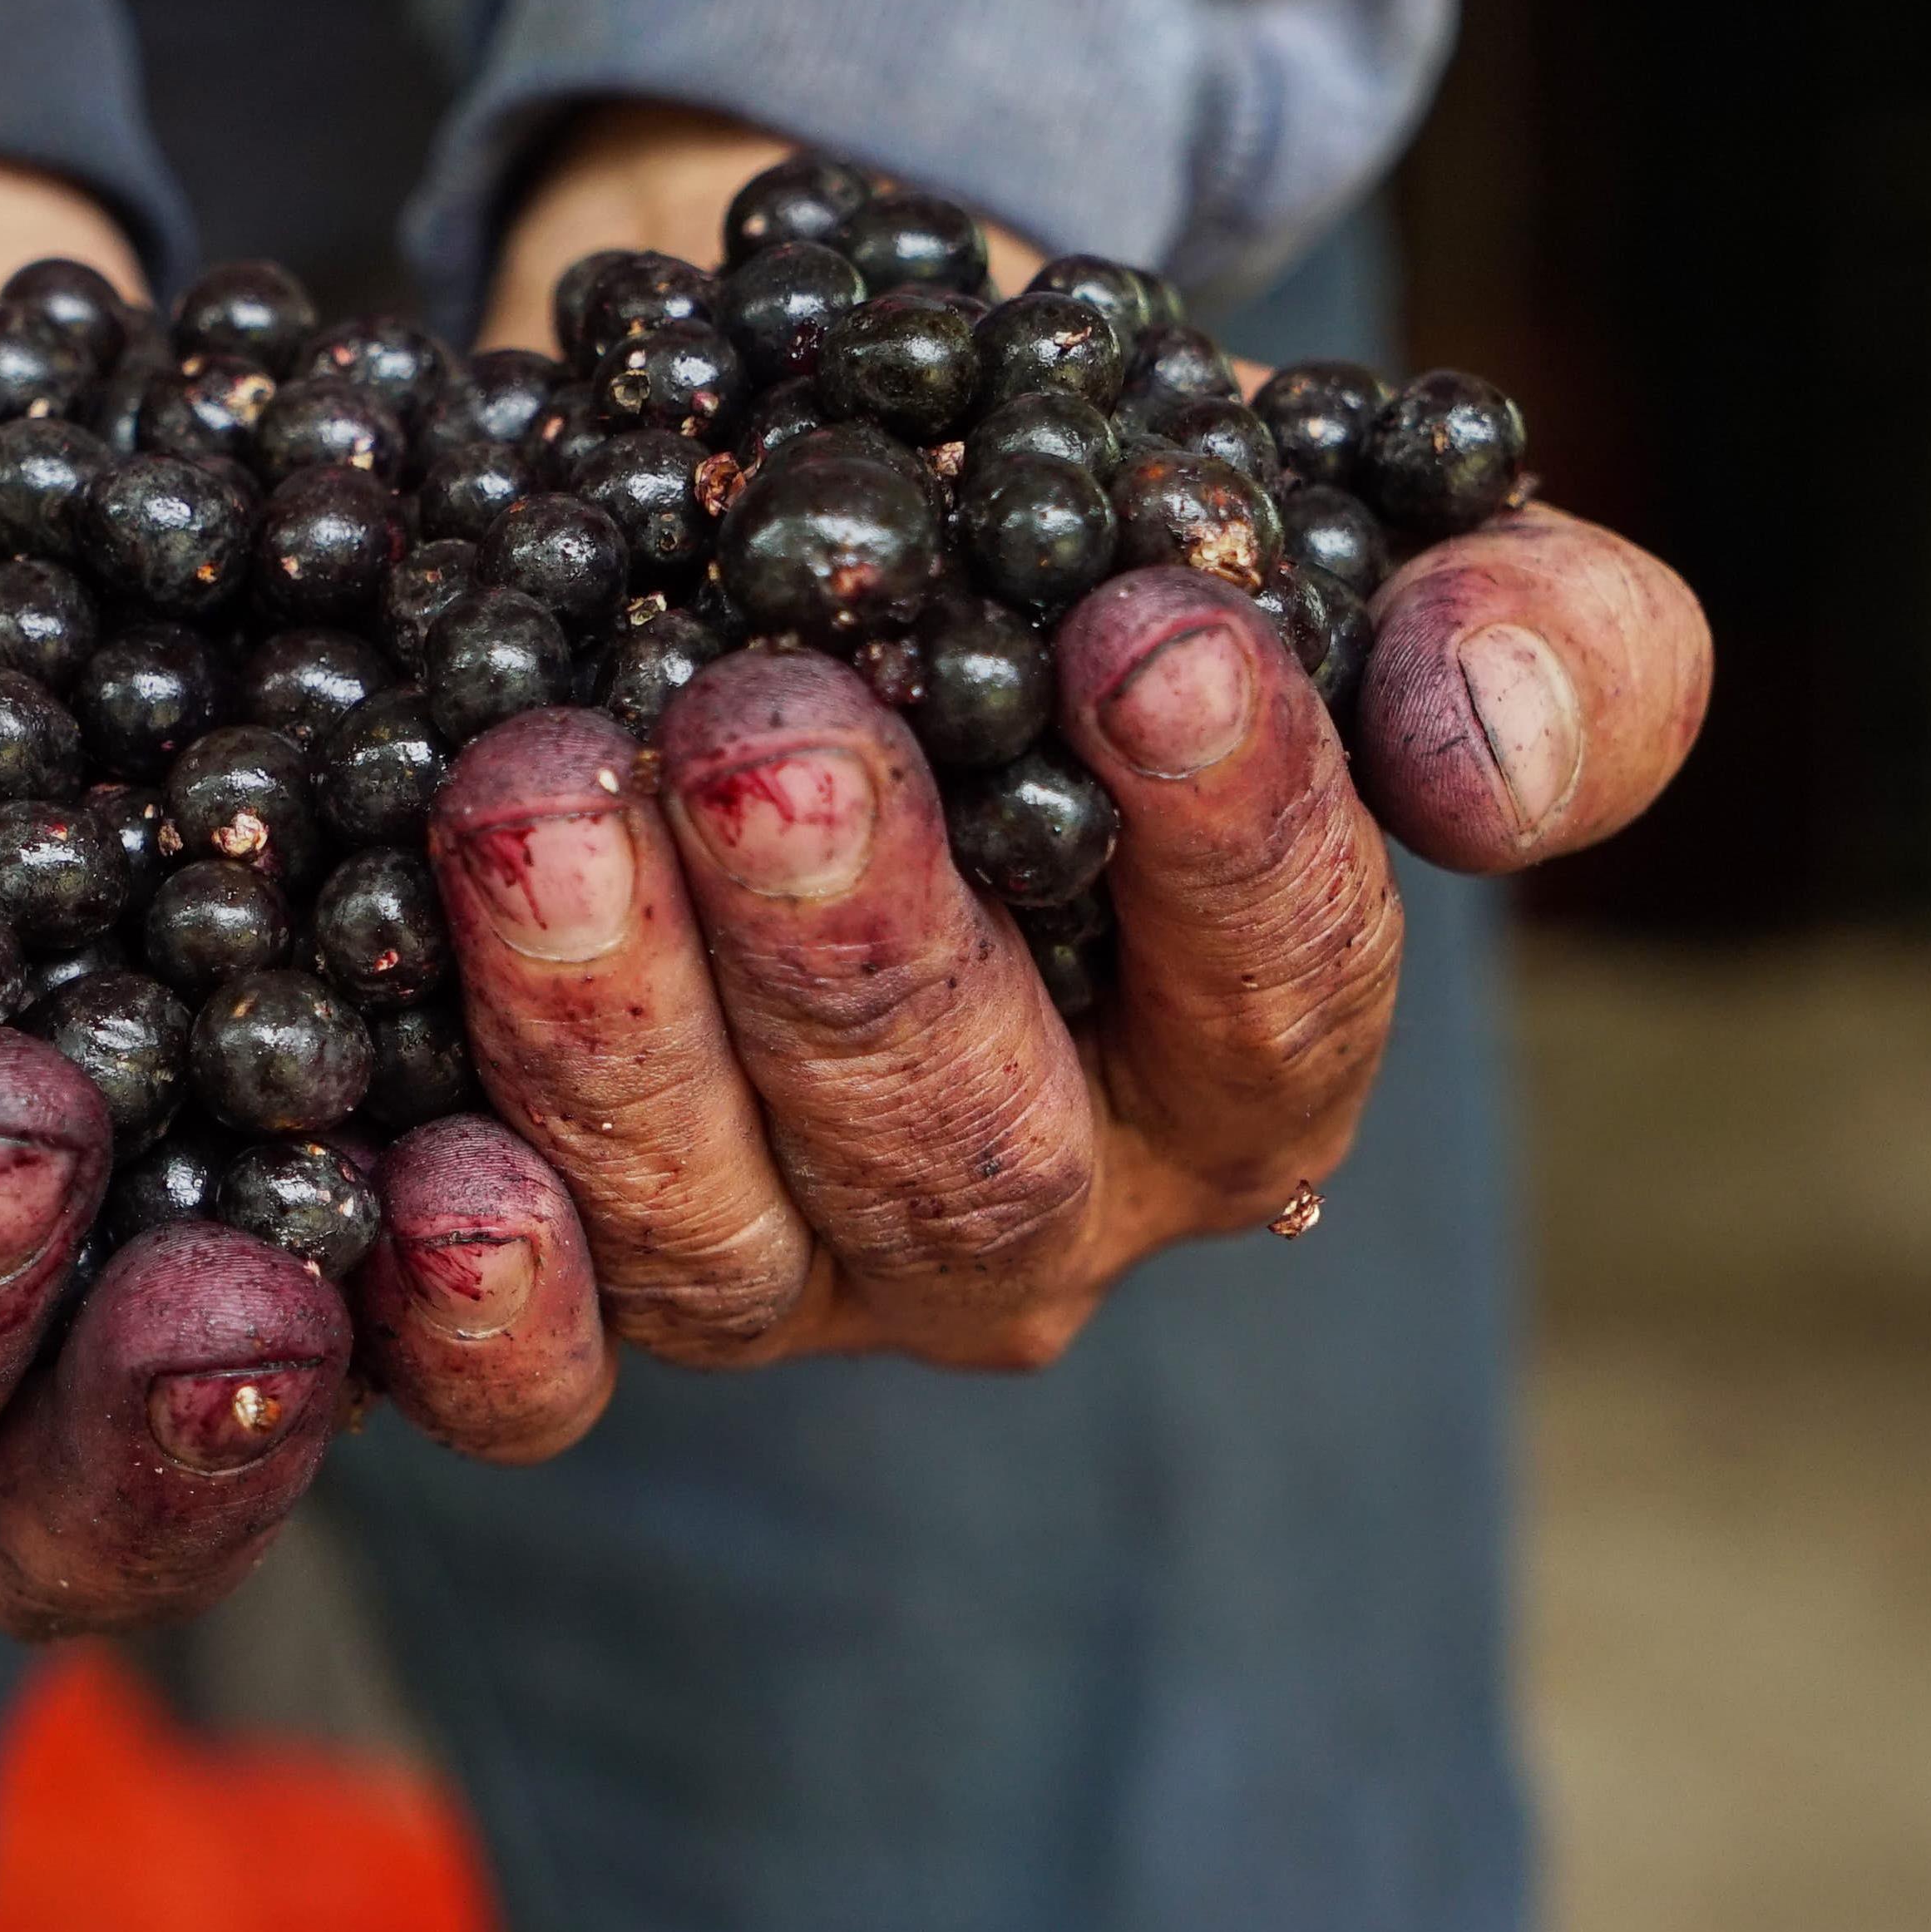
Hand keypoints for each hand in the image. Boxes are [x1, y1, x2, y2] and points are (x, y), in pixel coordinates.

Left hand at [433, 109, 1710, 1369]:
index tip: (1156, 633)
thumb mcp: (1325, 553)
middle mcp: (1017, 1213)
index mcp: (1231, 1072)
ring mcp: (785, 1271)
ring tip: (532, 811)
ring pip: (715, 1242)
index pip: (1278, 987)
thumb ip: (1518, 645)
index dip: (1235, 831)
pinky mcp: (575, 1289)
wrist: (799, 568)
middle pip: (959, 1150)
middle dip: (857, 951)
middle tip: (764, 738)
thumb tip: (1487, 749)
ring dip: (614, 1043)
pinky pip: (523, 1378)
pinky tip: (412, 1173)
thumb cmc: (1082, 568)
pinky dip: (470, 1305)